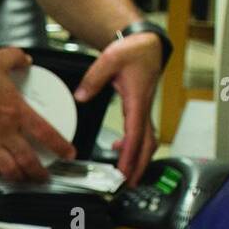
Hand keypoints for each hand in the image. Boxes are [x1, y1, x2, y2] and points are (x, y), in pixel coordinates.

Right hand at [0, 48, 76, 182]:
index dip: (60, 146)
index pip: (45, 133)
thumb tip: (26, 59)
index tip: (68, 153)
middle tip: (46, 177)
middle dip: (40, 173)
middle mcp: (5, 131)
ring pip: (9, 169)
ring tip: (25, 179)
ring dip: (20, 177)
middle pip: (28, 160)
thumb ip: (15, 58)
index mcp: (16, 111)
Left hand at [74, 32, 162, 186]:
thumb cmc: (132, 51)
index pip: (134, 135)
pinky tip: (121, 148)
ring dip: (139, 159)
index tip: (123, 171)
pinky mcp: (142, 108)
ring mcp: (144, 110)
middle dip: (138, 166)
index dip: (129, 156)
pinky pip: (142, 133)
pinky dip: (135, 146)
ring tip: (128, 174)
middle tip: (128, 183)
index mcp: (137, 101)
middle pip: (146, 145)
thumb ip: (93, 79)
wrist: (146, 45)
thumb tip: (81, 96)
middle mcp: (143, 109)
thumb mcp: (109, 60)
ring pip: (147, 141)